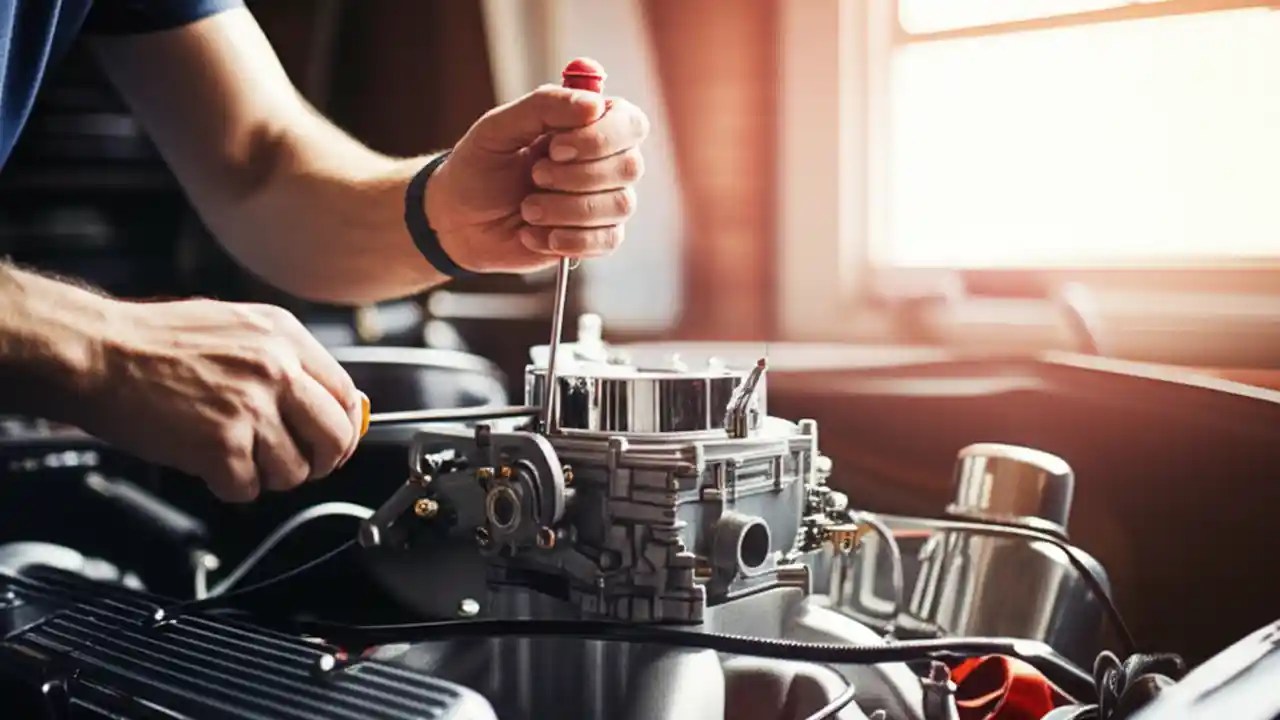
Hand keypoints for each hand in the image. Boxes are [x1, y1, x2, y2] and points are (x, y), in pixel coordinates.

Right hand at [82, 299, 364, 501]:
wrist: (97, 353)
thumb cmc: (155, 342)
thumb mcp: (237, 327)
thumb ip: (286, 360)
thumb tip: (326, 401)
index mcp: (284, 337)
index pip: (345, 394)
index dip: (343, 427)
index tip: (334, 442)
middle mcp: (276, 370)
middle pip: (335, 438)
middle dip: (321, 462)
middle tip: (298, 465)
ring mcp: (250, 409)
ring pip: (294, 471)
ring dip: (268, 476)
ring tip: (236, 456)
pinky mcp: (221, 446)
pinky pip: (248, 489)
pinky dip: (230, 486)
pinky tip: (209, 464)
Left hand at [424, 85, 649, 272]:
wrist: (459, 220)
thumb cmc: (479, 167)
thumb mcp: (499, 127)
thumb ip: (544, 106)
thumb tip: (595, 104)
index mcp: (588, 125)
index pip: (629, 123)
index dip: (601, 137)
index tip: (556, 147)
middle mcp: (605, 161)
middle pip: (630, 166)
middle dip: (577, 176)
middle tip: (535, 176)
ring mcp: (603, 201)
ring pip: (619, 205)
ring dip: (566, 209)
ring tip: (529, 209)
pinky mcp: (594, 238)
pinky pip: (607, 241)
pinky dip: (567, 239)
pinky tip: (534, 234)